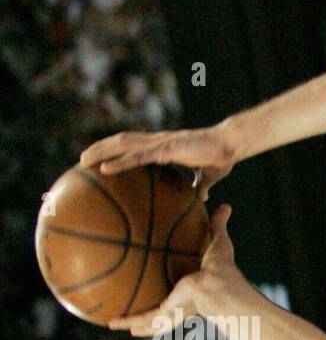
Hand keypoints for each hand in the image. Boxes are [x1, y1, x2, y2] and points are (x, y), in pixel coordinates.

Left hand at [80, 124, 235, 199]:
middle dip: (100, 149)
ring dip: (100, 153)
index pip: (133, 145)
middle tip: (82, 161)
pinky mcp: (164, 150)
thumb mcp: (208, 175)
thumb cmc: (220, 156)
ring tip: (83, 162)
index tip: (101, 159)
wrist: (229, 145)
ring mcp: (158, 144)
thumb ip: (201, 185)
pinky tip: (104, 169)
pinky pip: (136, 157)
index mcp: (164, 146)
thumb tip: (201, 198)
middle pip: (120, 142)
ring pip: (121, 146)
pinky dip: (118, 163)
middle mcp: (156, 142)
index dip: (116, 150)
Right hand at [110, 204, 248, 336]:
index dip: (173, 291)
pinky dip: (129, 322)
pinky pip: (144, 318)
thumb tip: (225, 205)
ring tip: (114, 324)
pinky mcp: (166, 312)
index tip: (166, 291)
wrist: (219, 286)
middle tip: (136, 310)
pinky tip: (112, 323)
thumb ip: (217, 225)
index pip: (180, 289)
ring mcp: (174, 309)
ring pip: (150, 319)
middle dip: (152, 312)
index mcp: (194, 288)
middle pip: (165, 309)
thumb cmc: (223, 267)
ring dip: (133, 323)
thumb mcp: (217, 242)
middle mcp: (183, 301)